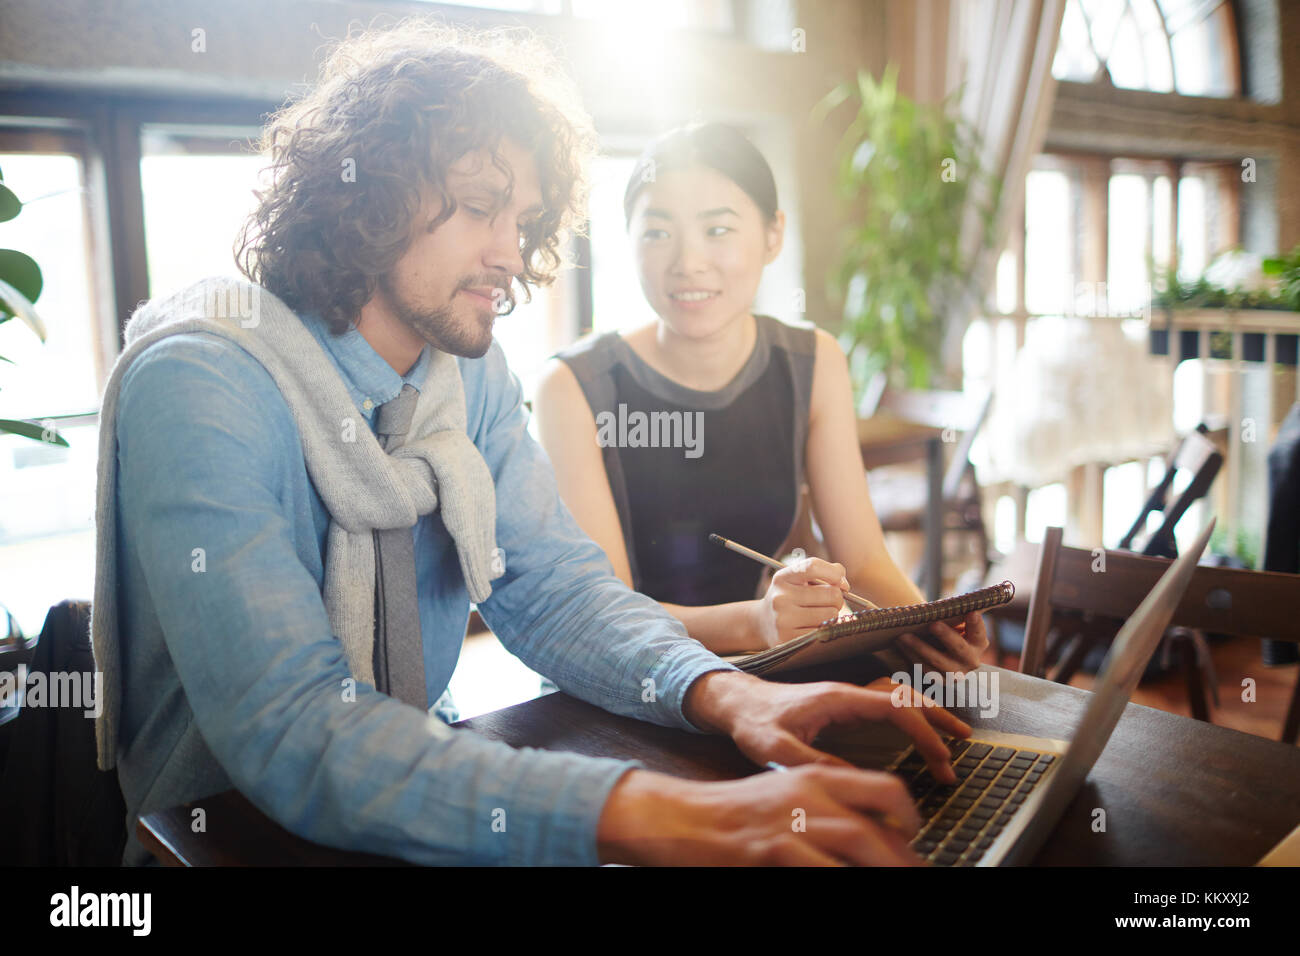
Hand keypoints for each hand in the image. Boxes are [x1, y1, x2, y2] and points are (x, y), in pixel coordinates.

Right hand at [596, 765, 925, 865]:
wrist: (685, 819)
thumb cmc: (736, 812)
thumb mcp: (788, 793)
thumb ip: (828, 805)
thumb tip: (871, 831)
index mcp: (817, 776)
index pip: (886, 788)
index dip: (910, 817)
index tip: (914, 836)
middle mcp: (811, 796)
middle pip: (880, 829)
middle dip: (905, 859)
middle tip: (916, 871)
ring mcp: (794, 827)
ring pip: (863, 848)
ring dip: (886, 868)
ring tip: (900, 882)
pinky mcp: (776, 854)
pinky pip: (828, 874)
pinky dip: (846, 880)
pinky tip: (851, 886)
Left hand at [683, 671, 969, 783]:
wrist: (736, 702)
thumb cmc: (754, 722)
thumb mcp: (777, 749)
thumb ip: (814, 761)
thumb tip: (856, 779)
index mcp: (839, 698)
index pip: (896, 708)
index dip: (925, 733)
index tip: (942, 761)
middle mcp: (848, 692)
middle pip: (906, 697)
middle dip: (937, 721)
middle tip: (960, 751)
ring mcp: (847, 697)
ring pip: (899, 696)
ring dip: (928, 714)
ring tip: (954, 736)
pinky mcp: (843, 705)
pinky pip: (887, 703)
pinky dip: (910, 713)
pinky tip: (920, 729)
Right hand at [753, 557, 850, 648]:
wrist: (763, 623)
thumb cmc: (790, 598)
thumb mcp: (799, 579)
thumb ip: (826, 572)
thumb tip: (844, 585)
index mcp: (783, 578)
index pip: (813, 567)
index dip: (834, 573)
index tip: (840, 583)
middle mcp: (780, 597)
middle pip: (831, 594)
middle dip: (837, 599)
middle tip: (829, 603)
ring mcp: (783, 619)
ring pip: (830, 615)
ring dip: (832, 616)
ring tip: (820, 615)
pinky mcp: (788, 639)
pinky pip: (822, 632)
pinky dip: (823, 630)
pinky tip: (813, 627)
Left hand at [895, 611, 989, 676]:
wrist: (941, 653)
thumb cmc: (948, 630)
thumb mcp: (955, 624)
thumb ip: (953, 617)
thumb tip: (941, 608)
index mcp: (978, 642)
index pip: (979, 632)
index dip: (976, 624)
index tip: (971, 613)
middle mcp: (971, 660)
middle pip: (959, 648)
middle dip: (946, 636)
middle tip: (933, 625)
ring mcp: (956, 673)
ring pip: (937, 660)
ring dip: (919, 647)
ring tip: (903, 635)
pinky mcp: (940, 680)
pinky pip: (924, 668)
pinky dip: (911, 655)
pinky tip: (900, 643)